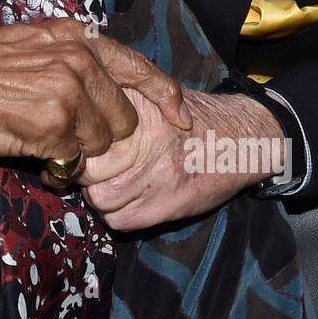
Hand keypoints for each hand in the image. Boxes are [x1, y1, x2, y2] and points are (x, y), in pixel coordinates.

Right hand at [0, 18, 189, 164]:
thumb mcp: (30, 43)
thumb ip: (68, 59)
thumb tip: (94, 89)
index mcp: (75, 37)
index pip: (138, 65)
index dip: (166, 94)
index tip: (182, 118)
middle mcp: (78, 60)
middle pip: (123, 117)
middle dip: (100, 135)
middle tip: (65, 136)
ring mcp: (69, 94)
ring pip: (99, 144)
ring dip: (76, 153)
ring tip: (42, 143)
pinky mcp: (54, 127)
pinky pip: (72, 163)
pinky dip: (56, 169)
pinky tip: (33, 157)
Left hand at [78, 88, 284, 229]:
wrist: (242, 140)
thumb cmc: (194, 118)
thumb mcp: (156, 97)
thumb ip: (119, 108)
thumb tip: (75, 127)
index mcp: (134, 106)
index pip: (84, 135)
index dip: (79, 146)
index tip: (83, 150)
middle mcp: (142, 139)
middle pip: (87, 168)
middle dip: (87, 174)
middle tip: (98, 172)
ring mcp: (155, 173)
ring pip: (99, 198)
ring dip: (102, 196)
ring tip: (116, 185)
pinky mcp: (168, 202)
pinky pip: (120, 220)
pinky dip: (119, 216)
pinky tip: (131, 201)